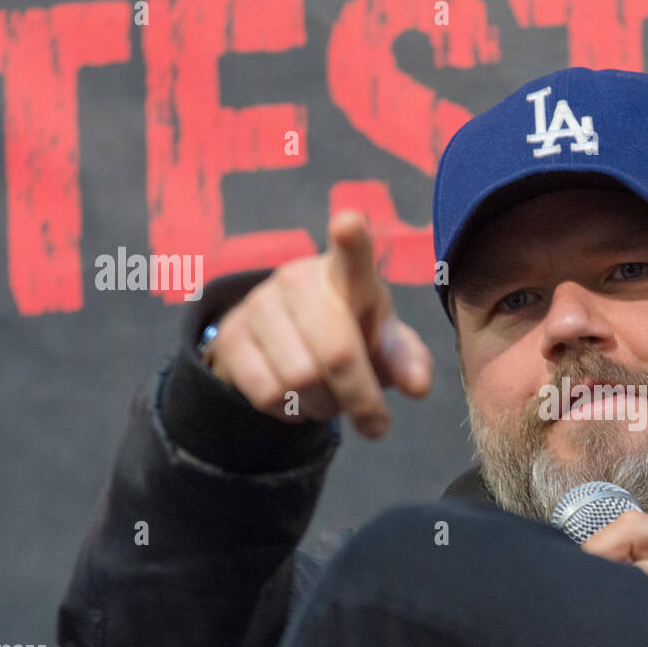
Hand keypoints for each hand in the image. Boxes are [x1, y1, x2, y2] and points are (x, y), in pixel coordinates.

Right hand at [204, 211, 433, 438]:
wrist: (285, 341)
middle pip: (337, 353)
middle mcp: (298, 279)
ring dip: (325, 408)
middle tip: (375, 423)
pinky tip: (298, 400)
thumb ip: (406, 361)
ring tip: (330, 399)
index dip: (350, 240)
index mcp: (347, 274)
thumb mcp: (384, 345)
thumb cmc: (351, 335)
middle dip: (361, 399)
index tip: (349, 223)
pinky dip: (292, 414)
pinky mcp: (229, 335)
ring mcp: (259, 304)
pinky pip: (267, 394)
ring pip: (300, 381)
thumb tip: (418, 386)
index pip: (351, 255)